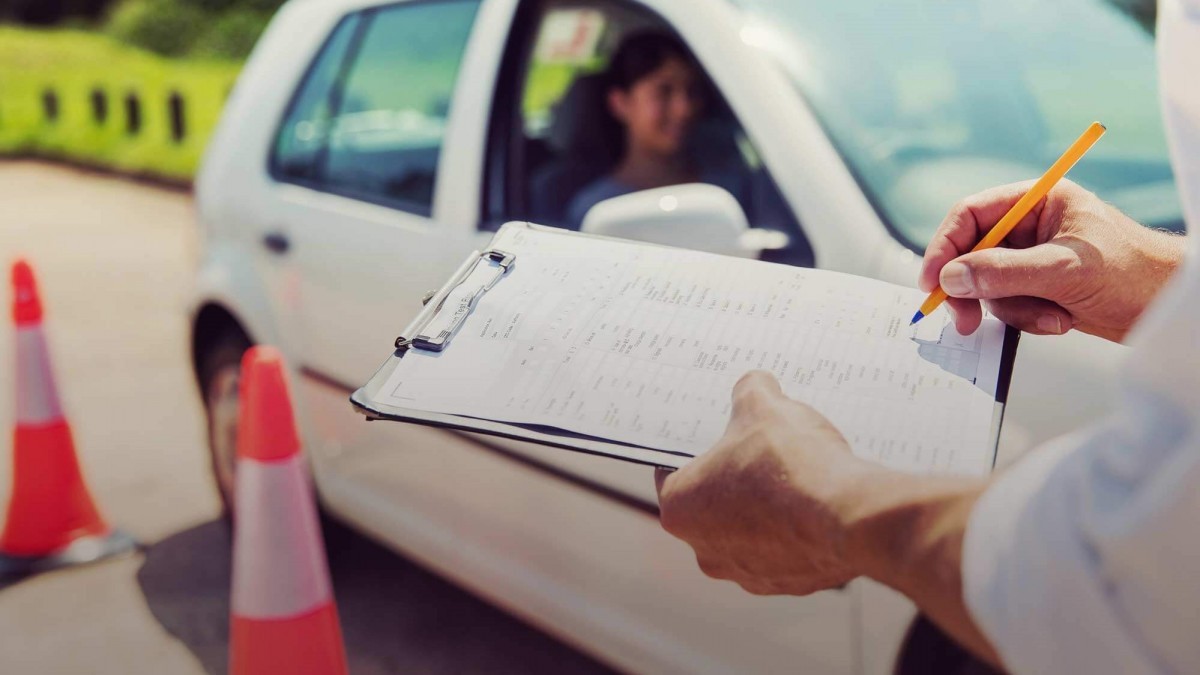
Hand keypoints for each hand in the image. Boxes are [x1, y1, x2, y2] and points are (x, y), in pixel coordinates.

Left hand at [655, 371, 870, 594]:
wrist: (848, 517)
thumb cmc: (790, 463)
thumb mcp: (763, 405)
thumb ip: (750, 390)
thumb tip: (755, 385)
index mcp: (680, 508)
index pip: (673, 471)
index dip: (696, 447)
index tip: (716, 433)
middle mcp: (705, 551)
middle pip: (712, 503)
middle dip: (734, 478)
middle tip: (760, 449)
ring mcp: (747, 574)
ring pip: (750, 530)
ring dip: (767, 507)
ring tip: (796, 475)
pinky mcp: (788, 584)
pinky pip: (786, 550)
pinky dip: (797, 529)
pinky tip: (817, 502)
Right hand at [919, 180, 1185, 341]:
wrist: (1171, 307)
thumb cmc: (1134, 273)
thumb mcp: (1064, 269)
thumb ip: (1003, 272)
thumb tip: (951, 278)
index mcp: (1038, 202)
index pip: (971, 215)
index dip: (945, 247)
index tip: (933, 282)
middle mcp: (1031, 226)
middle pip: (972, 253)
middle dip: (973, 289)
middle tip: (964, 320)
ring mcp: (1033, 259)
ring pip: (989, 286)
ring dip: (1013, 309)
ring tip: (1052, 316)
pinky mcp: (1039, 288)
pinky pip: (1009, 305)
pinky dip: (1028, 319)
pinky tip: (1061, 320)